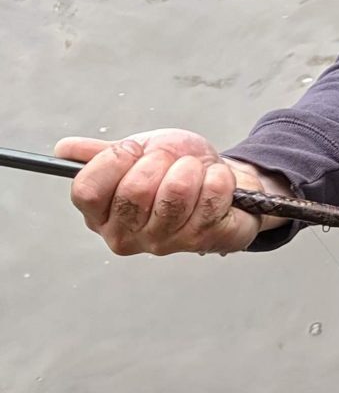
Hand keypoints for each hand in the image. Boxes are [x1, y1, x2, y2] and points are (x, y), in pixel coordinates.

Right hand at [54, 130, 290, 256]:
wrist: (219, 180)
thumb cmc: (173, 169)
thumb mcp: (137, 153)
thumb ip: (102, 153)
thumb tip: (64, 150)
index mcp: (100, 214)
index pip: (87, 189)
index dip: (114, 160)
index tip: (134, 149)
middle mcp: (125, 235)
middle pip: (134, 190)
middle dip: (159, 160)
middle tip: (171, 160)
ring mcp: (163, 242)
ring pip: (175, 192)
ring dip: (190, 168)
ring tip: (193, 169)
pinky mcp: (201, 240)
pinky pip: (210, 196)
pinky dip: (217, 177)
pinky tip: (214, 181)